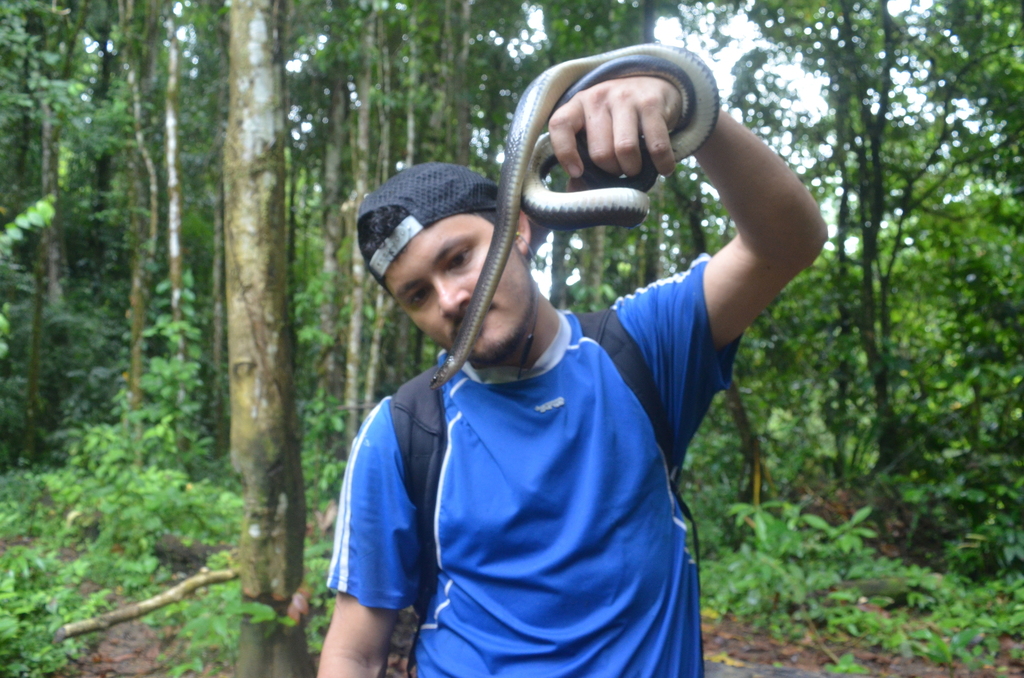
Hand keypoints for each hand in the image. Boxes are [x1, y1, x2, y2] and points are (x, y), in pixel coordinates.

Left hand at [547, 75, 682, 180]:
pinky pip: (656, 145)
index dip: (565, 153)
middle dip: (612, 172)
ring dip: (632, 169)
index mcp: (577, 106)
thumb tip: (577, 197)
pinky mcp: (652, 103)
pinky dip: (661, 164)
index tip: (577, 173)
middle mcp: (598, 98)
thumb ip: (582, 160)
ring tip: (635, 169)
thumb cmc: (616, 118)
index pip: (560, 125)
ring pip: (625, 149)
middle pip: (600, 152)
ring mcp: (625, 98)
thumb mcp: (594, 131)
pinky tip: (664, 169)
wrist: (652, 82)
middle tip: (619, 171)